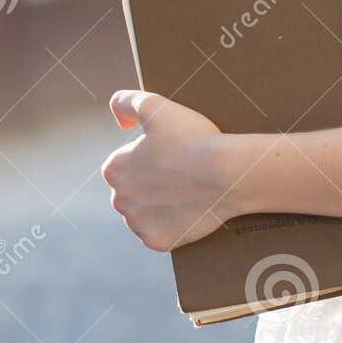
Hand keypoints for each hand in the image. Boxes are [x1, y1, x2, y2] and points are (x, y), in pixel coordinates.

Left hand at [102, 89, 228, 251]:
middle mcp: (119, 199)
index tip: (173, 153)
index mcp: (114, 168)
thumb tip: (117, 119)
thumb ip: (127, 102)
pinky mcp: (158, 241)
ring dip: (162, 205)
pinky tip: (190, 211)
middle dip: (153, 183)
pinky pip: (161, 234)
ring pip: (146, 214)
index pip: (127, 163)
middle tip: (183, 172)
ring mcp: (138, 223)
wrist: (227, 173)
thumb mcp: (157, 106)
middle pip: (135, 190)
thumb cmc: (194, 139)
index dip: (152, 156)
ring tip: (189, 191)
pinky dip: (173, 225)